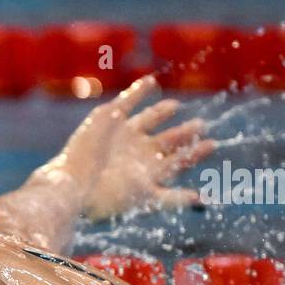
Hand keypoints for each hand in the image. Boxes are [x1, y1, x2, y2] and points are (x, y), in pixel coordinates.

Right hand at [48, 75, 215, 222]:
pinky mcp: (109, 117)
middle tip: (201, 125)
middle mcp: (138, 153)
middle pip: (168, 140)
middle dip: (184, 132)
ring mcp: (124, 135)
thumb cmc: (107, 197)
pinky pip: (128, 101)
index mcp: (149, 171)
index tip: (211, 144)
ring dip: (163, 111)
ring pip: (150, 119)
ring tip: (174, 106)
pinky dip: (139, 91)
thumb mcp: (146, 199)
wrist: (74, 184)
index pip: (179, 160)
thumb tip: (201, 201)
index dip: (195, 153)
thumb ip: (173, 199)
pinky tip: (151, 82)